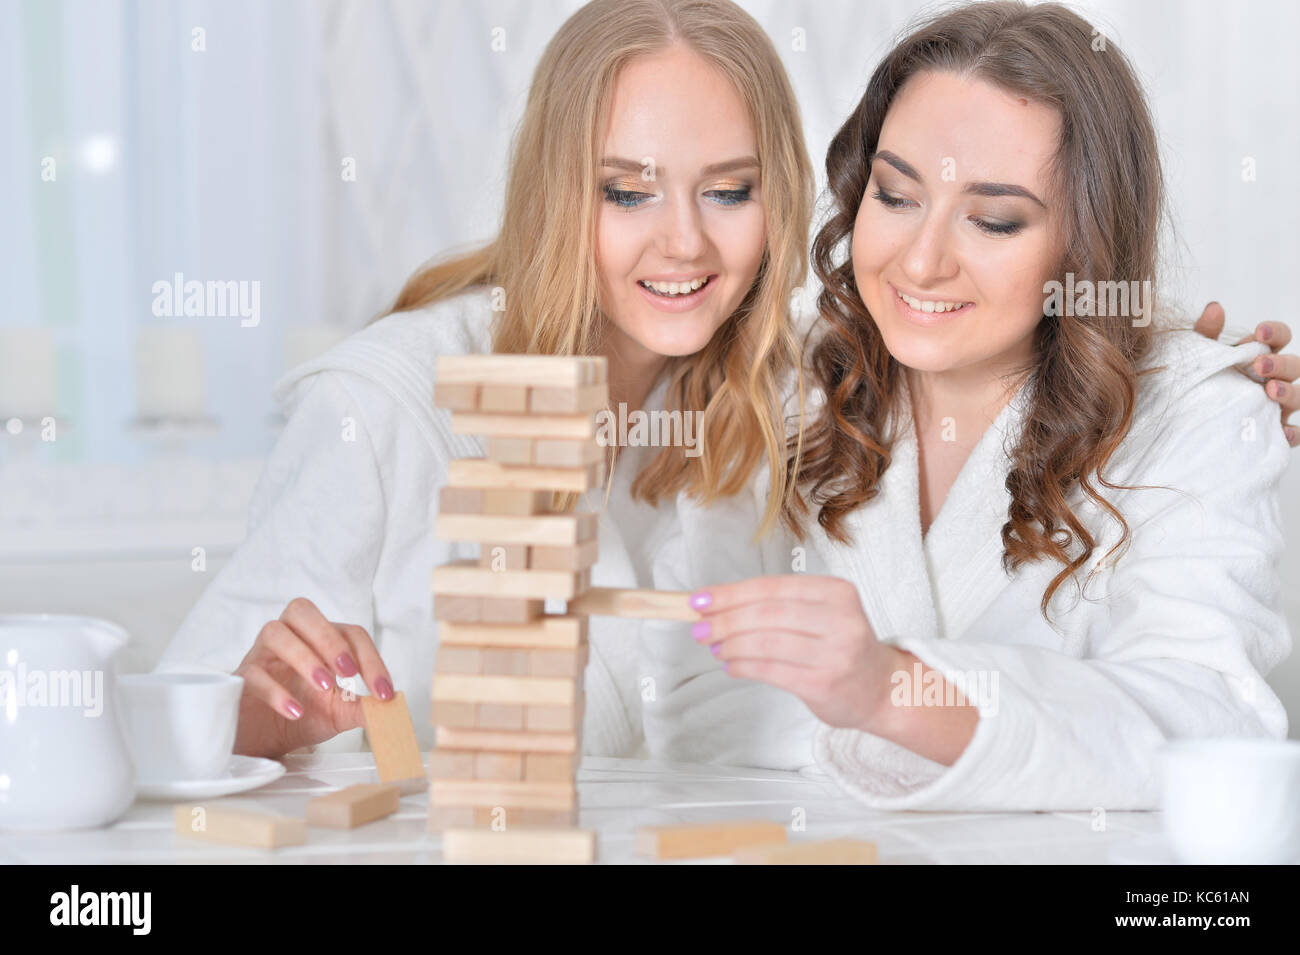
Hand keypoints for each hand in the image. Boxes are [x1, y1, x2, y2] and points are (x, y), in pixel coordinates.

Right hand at [233, 597, 393, 757]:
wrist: (264, 742)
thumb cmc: (302, 717)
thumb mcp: (339, 714)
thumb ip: (362, 708)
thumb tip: (390, 708)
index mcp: (318, 641)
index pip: (348, 632)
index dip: (370, 658)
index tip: (383, 692)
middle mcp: (289, 639)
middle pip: (302, 611)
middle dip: (329, 638)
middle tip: (349, 673)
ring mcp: (261, 655)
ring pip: (274, 631)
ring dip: (304, 656)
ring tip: (324, 686)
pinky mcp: (240, 678)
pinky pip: (253, 672)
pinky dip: (276, 690)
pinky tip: (296, 711)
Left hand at [688, 575, 900, 732]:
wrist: (884, 688)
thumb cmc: (841, 647)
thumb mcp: (821, 614)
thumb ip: (776, 606)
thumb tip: (715, 605)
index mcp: (837, 592)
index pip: (772, 588)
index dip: (731, 593)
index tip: (700, 599)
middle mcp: (841, 619)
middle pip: (767, 614)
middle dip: (725, 619)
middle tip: (699, 626)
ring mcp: (835, 653)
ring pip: (766, 642)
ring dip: (730, 644)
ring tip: (714, 646)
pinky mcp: (824, 684)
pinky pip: (770, 670)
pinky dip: (743, 666)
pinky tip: (731, 664)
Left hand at [1193, 302, 1297, 445]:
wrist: (1180, 422)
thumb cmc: (1197, 384)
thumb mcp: (1197, 359)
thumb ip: (1205, 334)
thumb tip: (1214, 308)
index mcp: (1258, 356)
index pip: (1278, 338)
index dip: (1275, 333)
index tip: (1259, 332)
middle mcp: (1273, 379)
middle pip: (1294, 366)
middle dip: (1280, 363)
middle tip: (1258, 366)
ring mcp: (1276, 406)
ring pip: (1299, 396)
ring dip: (1289, 392)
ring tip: (1270, 391)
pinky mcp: (1273, 432)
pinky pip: (1294, 433)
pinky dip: (1293, 432)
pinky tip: (1282, 430)